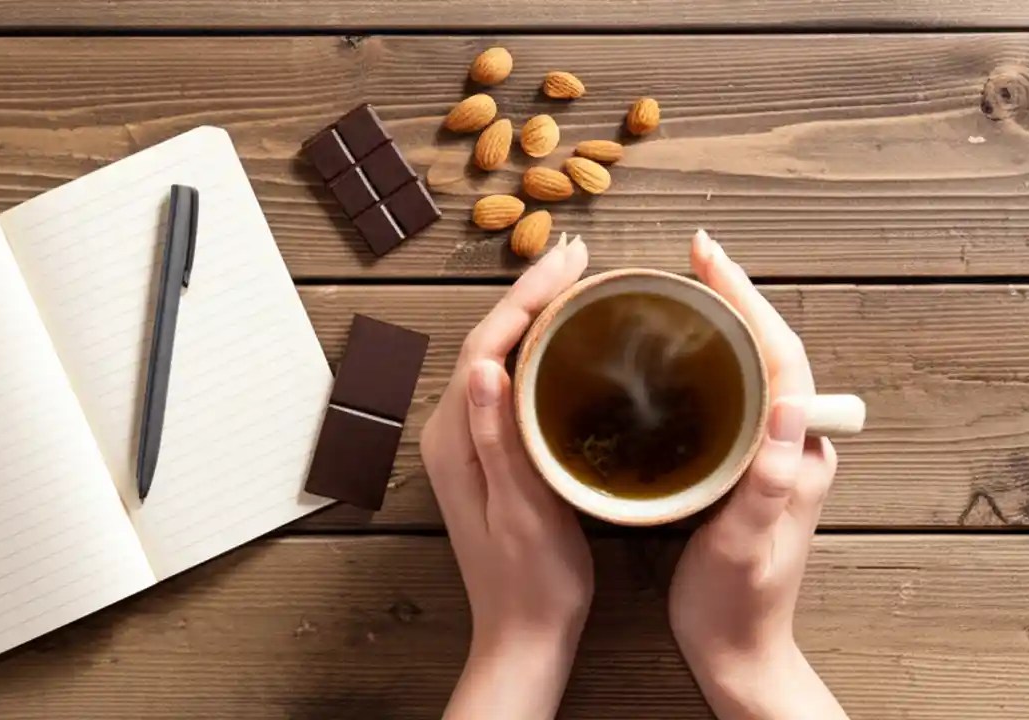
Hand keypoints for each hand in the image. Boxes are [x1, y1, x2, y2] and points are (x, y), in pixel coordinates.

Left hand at [421, 235, 592, 719]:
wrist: (521, 633)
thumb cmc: (531, 581)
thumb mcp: (522, 510)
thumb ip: (498, 438)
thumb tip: (486, 367)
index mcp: (455, 439)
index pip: (485, 346)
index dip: (525, 297)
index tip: (568, 262)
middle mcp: (451, 431)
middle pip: (488, 341)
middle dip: (530, 293)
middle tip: (577, 257)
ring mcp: (466, 441)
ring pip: (497, 356)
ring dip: (531, 315)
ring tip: (574, 282)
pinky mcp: (486, 452)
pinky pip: (506, 382)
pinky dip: (534, 349)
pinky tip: (562, 340)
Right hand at [669, 230, 848, 718]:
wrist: (736, 651)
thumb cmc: (738, 606)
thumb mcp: (747, 548)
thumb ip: (772, 483)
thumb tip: (791, 408)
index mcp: (799, 457)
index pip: (783, 358)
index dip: (748, 301)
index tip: (709, 259)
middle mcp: (791, 446)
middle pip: (771, 350)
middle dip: (737, 295)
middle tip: (695, 255)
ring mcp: (770, 454)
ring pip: (753, 367)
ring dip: (726, 320)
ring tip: (687, 285)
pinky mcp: (745, 465)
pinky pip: (734, 393)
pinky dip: (712, 357)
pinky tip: (680, 352)